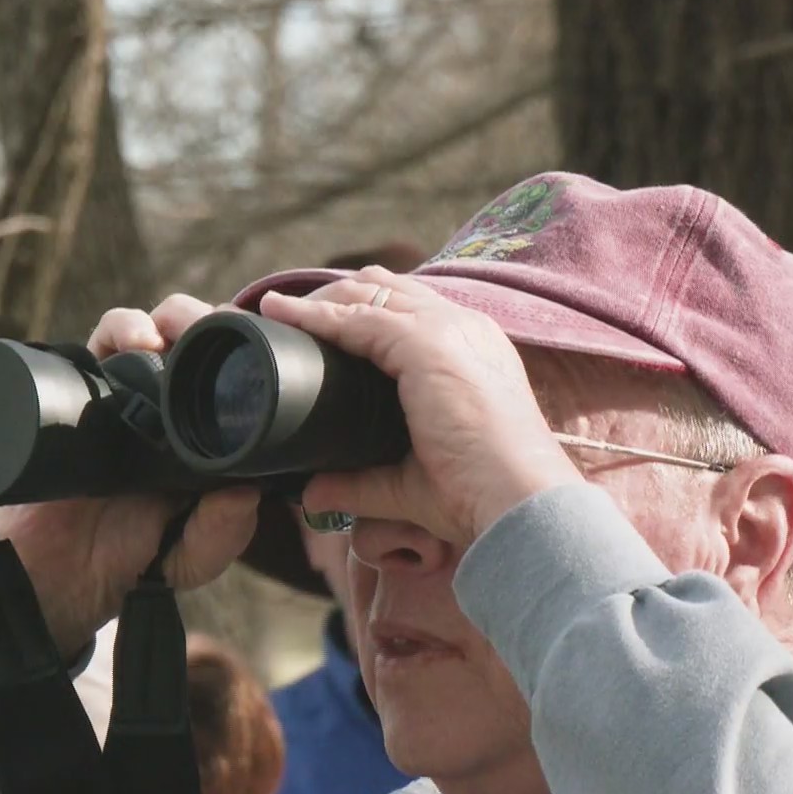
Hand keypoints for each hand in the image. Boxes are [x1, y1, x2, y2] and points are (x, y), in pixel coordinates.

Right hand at [0, 295, 260, 656]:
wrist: (56, 578)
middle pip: (195, 342)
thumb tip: (247, 491)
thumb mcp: (192, 558)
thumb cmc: (130, 565)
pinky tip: (137, 341)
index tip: (261, 348)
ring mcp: (123, 398)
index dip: (248, 353)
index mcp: (203, 437)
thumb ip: (222, 532)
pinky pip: (100, 344)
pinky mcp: (81, 392)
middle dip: (210, 323)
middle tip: (219, 330)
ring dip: (169, 317)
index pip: (232, 379)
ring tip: (176, 334)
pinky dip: (120, 328)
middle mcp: (165, 409)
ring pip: (151, 330)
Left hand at [257, 266, 584, 543]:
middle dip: (332, 297)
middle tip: (283, 316)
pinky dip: (314, 315)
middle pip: (386, 289)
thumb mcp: (406, 484)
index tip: (311, 323)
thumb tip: (313, 494)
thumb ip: (358, 484)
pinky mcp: (429, 345)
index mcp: (471, 350)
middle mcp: (464, 328)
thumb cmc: (476, 498)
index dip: (357, 310)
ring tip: (273, 312)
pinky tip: (280, 316)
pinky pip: (358, 318)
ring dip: (318, 299)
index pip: (408, 310)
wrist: (519, 504)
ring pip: (369, 293)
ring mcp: (448, 331)